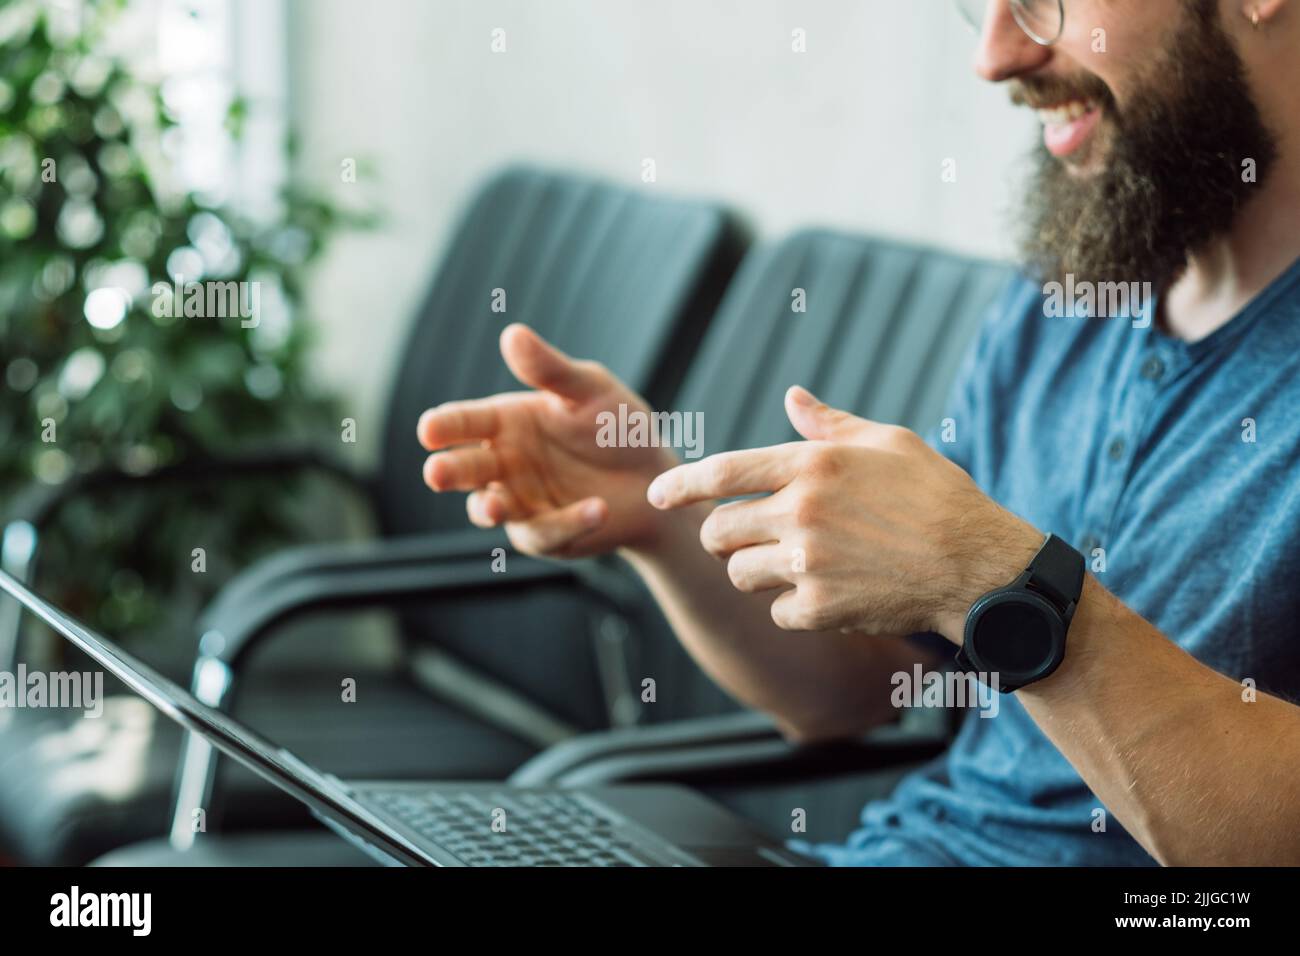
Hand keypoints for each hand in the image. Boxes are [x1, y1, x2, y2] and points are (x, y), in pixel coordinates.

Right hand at [416, 324, 677, 558]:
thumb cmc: (615, 427)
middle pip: (465, 469)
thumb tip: (513, 334)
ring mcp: (520, 502)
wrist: (653, 479)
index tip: (429, 429)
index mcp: (506, 422)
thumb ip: (551, 371)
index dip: (445, 426)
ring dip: (489, 508)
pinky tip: (596, 510)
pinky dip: (568, 523)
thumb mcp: (590, 391)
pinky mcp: (545, 534)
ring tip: (495, 506)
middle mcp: (503, 463)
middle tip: (436, 472)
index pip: (466, 423)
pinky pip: (546, 532)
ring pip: (490, 509)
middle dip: (448, 471)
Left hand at [645, 385, 1041, 642]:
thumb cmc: (937, 496)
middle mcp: (802, 511)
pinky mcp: (821, 608)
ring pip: (739, 572)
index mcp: (812, 465)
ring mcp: (809, 563)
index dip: (680, 486)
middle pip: (718, 529)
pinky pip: (775, 610)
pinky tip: (825, 595)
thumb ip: (829, 425)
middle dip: (722, 536)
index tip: (657, 495)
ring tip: (792, 565)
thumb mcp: (889, 443)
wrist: (978, 567)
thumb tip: (791, 399)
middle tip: (743, 539)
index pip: (721, 472)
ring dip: (754, 571)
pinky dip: (792, 607)